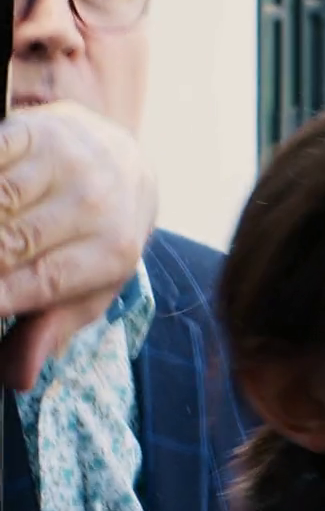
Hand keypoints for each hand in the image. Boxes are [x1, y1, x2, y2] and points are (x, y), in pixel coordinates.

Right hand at [0, 100, 157, 390]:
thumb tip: (15, 380)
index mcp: (111, 252)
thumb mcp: (89, 290)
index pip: (39, 283)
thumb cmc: (98, 239)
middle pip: (11, 242)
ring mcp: (64, 163)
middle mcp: (94, 205)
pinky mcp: (34, 131)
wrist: (128, 163)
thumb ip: (50, 331)